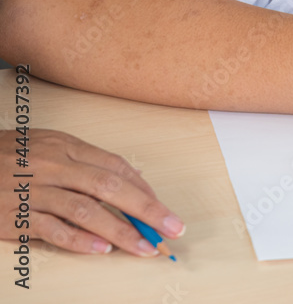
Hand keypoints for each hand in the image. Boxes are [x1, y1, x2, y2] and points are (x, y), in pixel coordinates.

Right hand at [1, 129, 184, 255]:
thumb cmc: (8, 156)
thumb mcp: (50, 145)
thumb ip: (89, 160)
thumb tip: (132, 175)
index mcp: (67, 147)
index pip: (116, 168)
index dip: (144, 190)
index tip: (164, 209)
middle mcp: (54, 166)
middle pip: (111, 188)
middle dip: (147, 210)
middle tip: (172, 228)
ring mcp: (35, 191)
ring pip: (86, 211)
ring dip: (120, 231)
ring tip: (144, 247)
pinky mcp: (15, 215)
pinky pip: (52, 230)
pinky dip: (78, 240)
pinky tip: (101, 250)